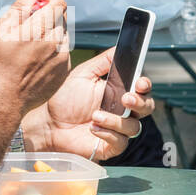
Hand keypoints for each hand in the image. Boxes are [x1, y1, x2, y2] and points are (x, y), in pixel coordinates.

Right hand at [0, 0, 70, 118]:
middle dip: (47, 13)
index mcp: (39, 30)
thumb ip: (20, 6)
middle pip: (61, 17)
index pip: (58, 2)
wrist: (4, 99)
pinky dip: (52, 47)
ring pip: (63, 33)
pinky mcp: (63, 70)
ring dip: (50, 31)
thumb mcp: (1, 30)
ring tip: (30, 42)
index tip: (36, 1)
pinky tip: (35, 57)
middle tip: (28, 22)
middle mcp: (55, 43)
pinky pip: (63, 50)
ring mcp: (62, 58)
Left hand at [23, 47, 154, 160]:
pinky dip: (108, 134)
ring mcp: (117, 129)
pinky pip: (120, 142)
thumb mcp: (83, 74)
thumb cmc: (65, 99)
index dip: (145, 85)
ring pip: (133, 127)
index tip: (139, 83)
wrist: (49, 123)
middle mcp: (122, 111)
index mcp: (119, 92)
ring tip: (95, 116)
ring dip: (115, 120)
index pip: (142, 88)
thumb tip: (119, 48)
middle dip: (140, 103)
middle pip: (147, 108)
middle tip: (125, 99)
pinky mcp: (110, 146)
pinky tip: (93, 128)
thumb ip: (103, 61)